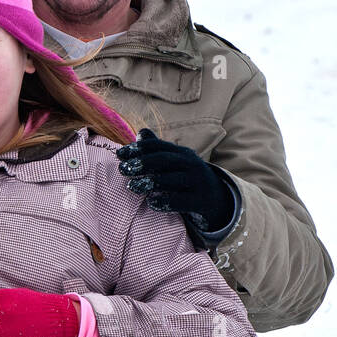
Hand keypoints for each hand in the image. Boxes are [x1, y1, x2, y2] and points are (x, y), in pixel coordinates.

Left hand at [117, 129, 233, 231]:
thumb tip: (140, 132)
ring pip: (173, 180)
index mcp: (182, 153)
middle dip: (143, 163)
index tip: (120, 155)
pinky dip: (166, 202)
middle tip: (123, 169)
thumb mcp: (176, 162)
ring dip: (151, 182)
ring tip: (132, 186)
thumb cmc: (187, 179)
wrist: (216, 199)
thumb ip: (158, 149)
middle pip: (165, 160)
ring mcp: (198, 183)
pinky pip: (182, 201)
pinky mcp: (201, 201)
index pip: (159, 146)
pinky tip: (151, 203)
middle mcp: (191, 165)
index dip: (138, 149)